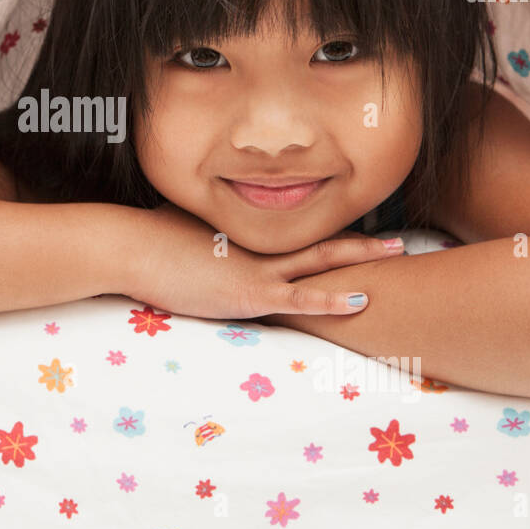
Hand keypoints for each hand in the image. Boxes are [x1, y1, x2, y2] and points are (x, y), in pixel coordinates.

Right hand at [121, 202, 401, 320]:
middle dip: (362, 243)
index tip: (359, 234)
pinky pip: (299, 300)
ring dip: (362, 258)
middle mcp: (260, 247)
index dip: (331, 234)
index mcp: (248, 234)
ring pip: (322, 261)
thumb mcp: (183, 229)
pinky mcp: (249, 294)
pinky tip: (361, 299)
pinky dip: (331, 300)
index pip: (299, 234)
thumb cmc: (148, 237)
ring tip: (399, 252)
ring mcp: (258, 269)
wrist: (130, 246)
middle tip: (398, 241)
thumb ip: (202, 231)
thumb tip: (195, 228)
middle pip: (321, 242)